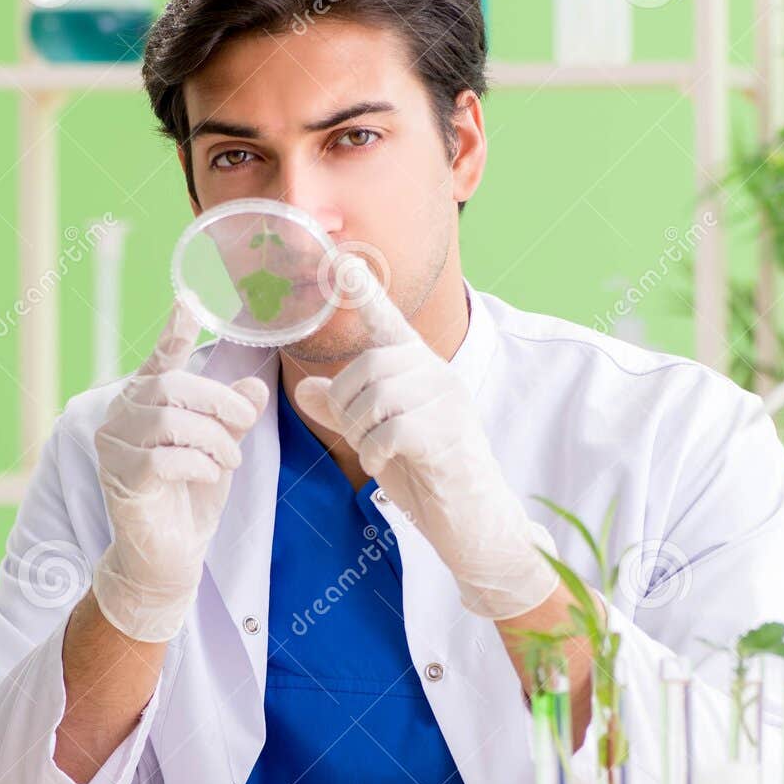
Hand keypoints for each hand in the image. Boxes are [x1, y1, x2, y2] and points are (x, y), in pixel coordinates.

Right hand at [90, 301, 270, 641]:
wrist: (168, 558)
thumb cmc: (189, 498)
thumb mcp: (220, 450)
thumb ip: (232, 418)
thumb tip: (255, 388)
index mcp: (144, 402)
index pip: (159, 360)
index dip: (172, 332)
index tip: (188, 303)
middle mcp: (120, 417)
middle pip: (172, 386)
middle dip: (219, 403)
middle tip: (245, 425)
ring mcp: (113, 448)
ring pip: (168, 420)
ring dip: (213, 439)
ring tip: (228, 461)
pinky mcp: (119, 479)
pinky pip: (163, 457)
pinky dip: (198, 464)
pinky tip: (208, 476)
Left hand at [293, 275, 558, 620]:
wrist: (477, 526)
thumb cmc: (429, 479)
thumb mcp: (377, 440)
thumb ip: (344, 413)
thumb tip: (306, 389)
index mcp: (419, 371)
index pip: (387, 321)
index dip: (363, 292)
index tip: (341, 257)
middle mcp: (437, 375)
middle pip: (368, 364)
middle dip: (347, 404)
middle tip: (361, 436)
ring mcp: (448, 402)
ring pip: (376, 396)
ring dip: (361, 432)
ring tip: (379, 454)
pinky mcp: (449, 434)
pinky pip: (390, 429)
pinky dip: (376, 452)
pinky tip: (389, 466)